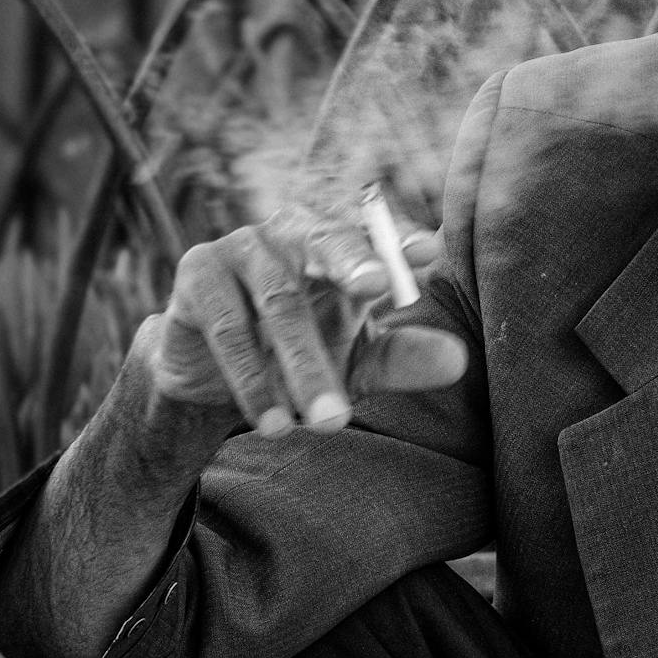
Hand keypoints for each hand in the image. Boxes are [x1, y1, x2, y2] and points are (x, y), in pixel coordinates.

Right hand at [146, 207, 467, 436]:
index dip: (399, 240)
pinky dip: (253, 378)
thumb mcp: (356, 362)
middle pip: (327, 241)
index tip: (429, 249)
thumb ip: (402, 357)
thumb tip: (459, 361)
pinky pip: (229, 328)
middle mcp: (294, 234)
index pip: (375, 235)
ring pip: (280, 302)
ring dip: (305, 365)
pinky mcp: (197, 274)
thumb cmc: (297, 355)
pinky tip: (274, 421)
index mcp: (340, 246)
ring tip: (332, 423)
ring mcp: (242, 248)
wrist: (210, 377)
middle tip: (376, 286)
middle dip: (353, 260)